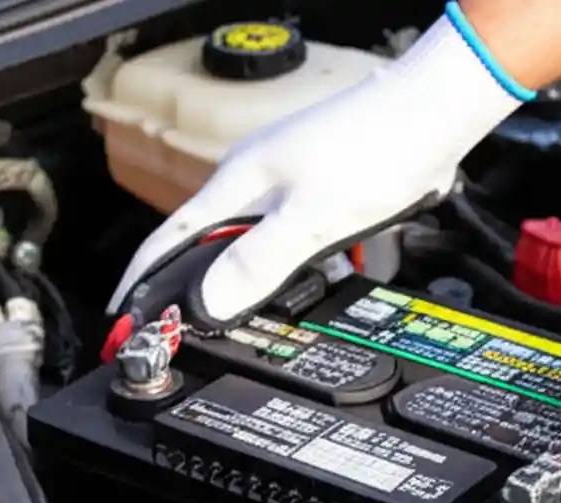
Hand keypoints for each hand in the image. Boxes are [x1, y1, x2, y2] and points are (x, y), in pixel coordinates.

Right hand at [106, 13, 521, 327]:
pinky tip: (301, 284)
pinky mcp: (323, 189)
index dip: (144, 283)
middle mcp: (257, 180)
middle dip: (188, 287)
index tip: (125, 320)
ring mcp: (290, 183)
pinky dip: (284, 266)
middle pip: (207, 241)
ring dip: (238, 278)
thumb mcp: (313, 217)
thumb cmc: (377, 148)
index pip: (170, 238)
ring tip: (229, 318)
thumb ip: (259, 261)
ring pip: (249, 241)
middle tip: (178, 330)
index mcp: (239, 183)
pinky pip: (287, 236)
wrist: (435, 114)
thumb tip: (208, 302)